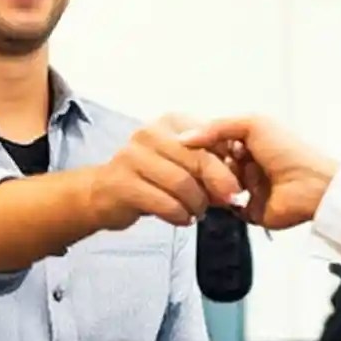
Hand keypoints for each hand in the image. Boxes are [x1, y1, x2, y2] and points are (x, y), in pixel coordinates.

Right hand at [87, 115, 242, 230]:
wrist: (102, 194)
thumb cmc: (150, 178)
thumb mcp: (182, 163)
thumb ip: (209, 164)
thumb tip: (237, 179)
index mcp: (172, 123)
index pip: (212, 139)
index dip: (228, 164)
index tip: (235, 184)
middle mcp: (151, 133)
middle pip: (199, 160)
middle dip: (218, 186)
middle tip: (226, 202)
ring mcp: (133, 156)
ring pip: (182, 183)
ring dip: (197, 204)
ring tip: (198, 211)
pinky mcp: (123, 183)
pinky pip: (164, 203)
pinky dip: (180, 214)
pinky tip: (182, 218)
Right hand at [179, 116, 337, 229]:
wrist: (311, 186)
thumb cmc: (291, 152)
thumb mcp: (254, 124)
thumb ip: (218, 126)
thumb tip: (186, 137)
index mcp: (248, 141)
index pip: (213, 142)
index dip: (201, 144)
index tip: (189, 146)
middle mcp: (246, 163)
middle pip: (211, 166)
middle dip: (205, 166)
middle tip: (201, 165)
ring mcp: (246, 187)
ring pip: (214, 187)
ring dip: (211, 184)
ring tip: (214, 180)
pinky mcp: (247, 209)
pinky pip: (224, 208)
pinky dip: (221, 203)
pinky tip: (220, 196)